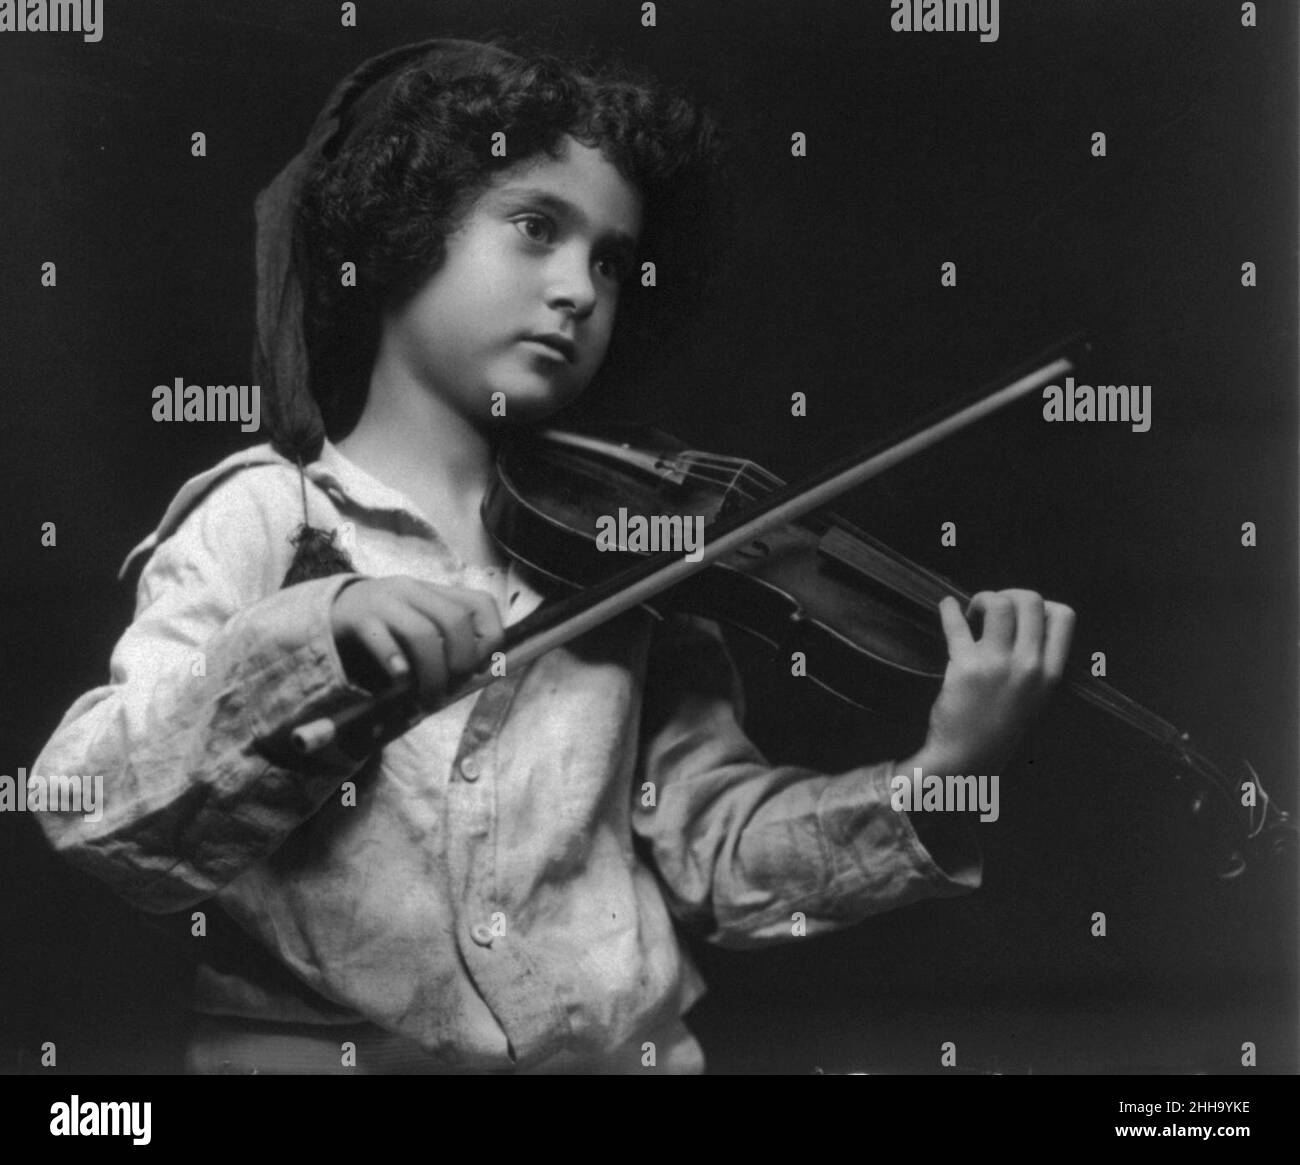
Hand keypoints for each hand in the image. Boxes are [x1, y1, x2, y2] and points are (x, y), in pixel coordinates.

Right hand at [330, 577, 504, 707]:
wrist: (330, 611)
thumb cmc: (385, 627)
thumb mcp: (420, 623)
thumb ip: (447, 641)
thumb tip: (482, 672)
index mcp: (435, 591)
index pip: (481, 603)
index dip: (489, 638)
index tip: (478, 667)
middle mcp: (413, 590)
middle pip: (455, 621)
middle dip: (461, 663)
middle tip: (450, 690)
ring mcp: (384, 601)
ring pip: (422, 634)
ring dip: (433, 675)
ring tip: (428, 700)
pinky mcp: (358, 619)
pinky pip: (383, 642)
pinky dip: (398, 666)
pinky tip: (401, 682)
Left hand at [912, 589, 1074, 774]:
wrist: (965, 759)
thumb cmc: (997, 730)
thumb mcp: (1033, 698)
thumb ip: (1035, 663)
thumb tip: (1022, 623)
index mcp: (1050, 673)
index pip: (1063, 616)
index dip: (1042, 604)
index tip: (1021, 613)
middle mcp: (1029, 666)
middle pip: (1030, 600)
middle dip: (1009, 594)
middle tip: (991, 609)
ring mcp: (998, 665)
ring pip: (1000, 603)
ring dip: (984, 599)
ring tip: (972, 614)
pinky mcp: (965, 666)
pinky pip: (957, 623)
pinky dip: (948, 609)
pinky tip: (946, 606)